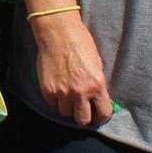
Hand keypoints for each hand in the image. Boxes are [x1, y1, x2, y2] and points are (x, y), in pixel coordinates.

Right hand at [29, 4, 110, 126]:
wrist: (58, 33)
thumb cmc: (80, 43)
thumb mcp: (97, 64)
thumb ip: (97, 84)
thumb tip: (98, 99)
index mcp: (97, 85)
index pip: (103, 113)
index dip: (101, 116)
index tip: (98, 114)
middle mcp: (80, 91)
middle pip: (83, 119)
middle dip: (84, 116)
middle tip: (82, 109)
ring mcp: (62, 92)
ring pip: (65, 113)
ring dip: (68, 106)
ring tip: (68, 95)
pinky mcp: (48, 89)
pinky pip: (52, 103)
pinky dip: (55, 99)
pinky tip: (57, 88)